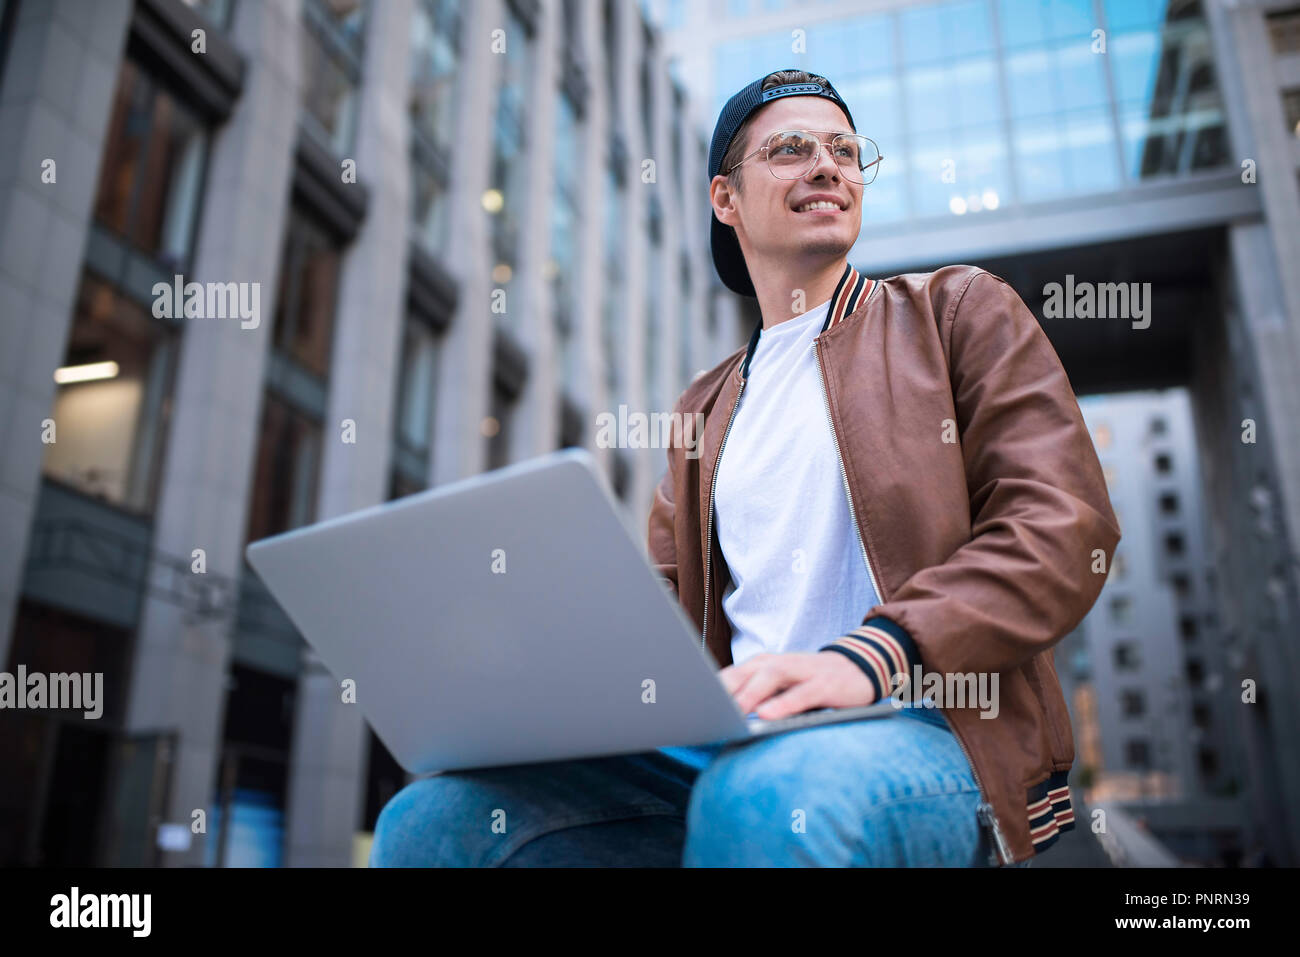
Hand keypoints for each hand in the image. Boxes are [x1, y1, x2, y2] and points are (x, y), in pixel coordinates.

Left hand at [717, 651, 879, 719]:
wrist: (858, 667)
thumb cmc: (807, 681)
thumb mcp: (778, 687)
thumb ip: (752, 697)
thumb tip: (718, 717)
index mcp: (762, 665)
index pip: (731, 675)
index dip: (708, 688)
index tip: (686, 703)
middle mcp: (779, 664)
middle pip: (745, 673)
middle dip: (724, 690)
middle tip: (703, 709)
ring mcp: (803, 672)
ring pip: (771, 677)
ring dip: (751, 694)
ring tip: (734, 712)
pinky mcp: (825, 684)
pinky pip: (802, 694)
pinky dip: (784, 704)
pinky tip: (768, 715)